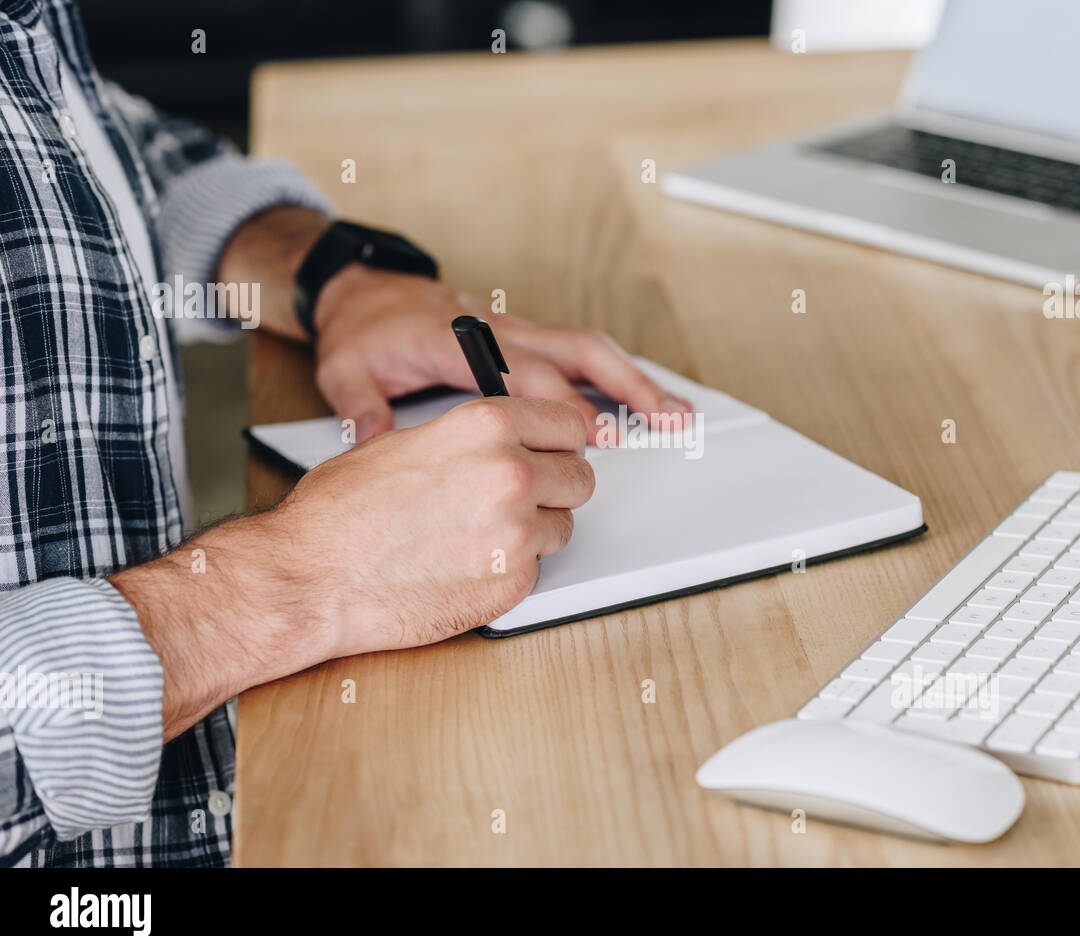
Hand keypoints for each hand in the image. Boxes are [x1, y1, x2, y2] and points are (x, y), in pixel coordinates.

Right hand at [112, 397, 593, 738]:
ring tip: (480, 534)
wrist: (312, 579)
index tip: (551, 449)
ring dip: (535, 530)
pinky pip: (536, 569)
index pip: (566, 422)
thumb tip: (505, 441)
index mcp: (486, 426)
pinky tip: (467, 565)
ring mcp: (517, 533)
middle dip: (554, 486)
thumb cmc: (340, 513)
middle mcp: (511, 474)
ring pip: (563, 526)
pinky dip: (510, 569)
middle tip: (520, 497)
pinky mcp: (512, 583)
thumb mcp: (406, 442)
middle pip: (579, 476)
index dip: (556, 439)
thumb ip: (471, 439)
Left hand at [312, 264, 691, 442]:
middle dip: (626, 388)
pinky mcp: (524, 336)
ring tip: (675, 414)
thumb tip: (374, 444)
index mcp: (459, 340)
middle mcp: (499, 330)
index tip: (595, 439)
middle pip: (577, 352)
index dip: (563, 406)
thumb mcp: (346, 369)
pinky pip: (580, 351)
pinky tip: (644, 398)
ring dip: (635, 380)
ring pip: (589, 348)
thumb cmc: (363, 330)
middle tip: (663, 422)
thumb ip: (361, 408)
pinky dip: (617, 374)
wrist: (364, 288)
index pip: (524, 372)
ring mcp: (517, 331)